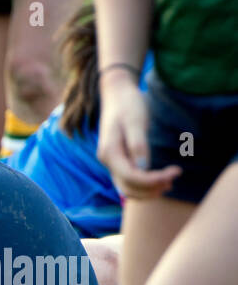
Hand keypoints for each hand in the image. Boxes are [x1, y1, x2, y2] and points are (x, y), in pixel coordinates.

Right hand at [96, 76, 180, 199]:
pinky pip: (128, 180)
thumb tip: (143, 168)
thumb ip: (138, 145)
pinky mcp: (118, 160)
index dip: (153, 179)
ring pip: (126, 187)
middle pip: (127, 187)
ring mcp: (111, 162)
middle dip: (151, 188)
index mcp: (110, 153)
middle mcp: (108, 161)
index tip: (176, 171)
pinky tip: (158, 180)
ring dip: (146, 190)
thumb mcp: (136, 121)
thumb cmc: (128, 104)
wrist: (117, 94)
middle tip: (174, 180)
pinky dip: (142, 184)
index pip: (131, 176)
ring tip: (169, 184)